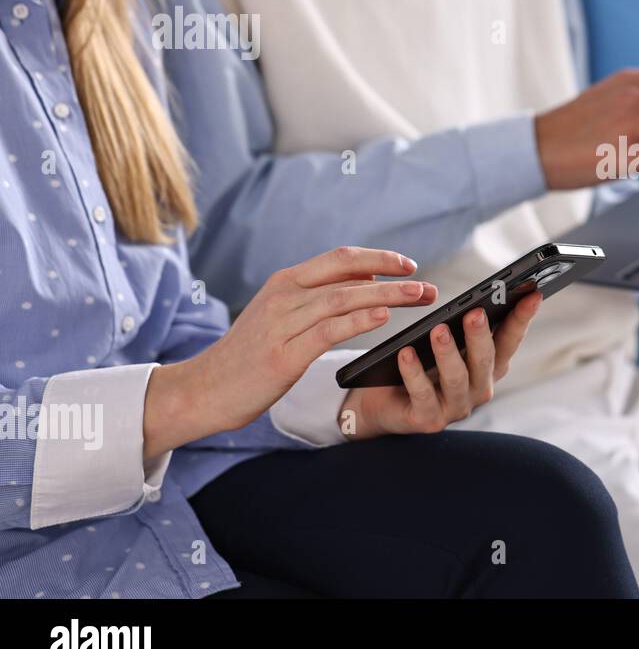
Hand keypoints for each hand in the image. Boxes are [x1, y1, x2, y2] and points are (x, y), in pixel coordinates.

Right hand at [146, 247, 436, 457]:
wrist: (202, 390)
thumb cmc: (249, 356)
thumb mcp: (281, 317)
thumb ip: (318, 298)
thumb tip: (367, 282)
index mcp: (285, 282)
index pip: (339, 258)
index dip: (378, 258)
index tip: (409, 265)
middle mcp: (283, 296)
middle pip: (347, 275)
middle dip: (392, 276)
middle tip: (426, 285)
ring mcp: (281, 325)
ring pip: (343, 299)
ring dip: (386, 295)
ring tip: (418, 296)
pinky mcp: (282, 356)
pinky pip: (327, 331)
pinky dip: (358, 320)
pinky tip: (382, 317)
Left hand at [340, 292, 541, 440]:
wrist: (386, 404)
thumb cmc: (424, 365)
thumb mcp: (449, 344)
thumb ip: (465, 327)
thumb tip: (479, 298)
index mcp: (490, 366)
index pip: (511, 340)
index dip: (522, 319)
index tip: (532, 295)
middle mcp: (479, 388)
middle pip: (485, 360)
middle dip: (481, 336)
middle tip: (475, 312)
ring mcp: (456, 407)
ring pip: (456, 379)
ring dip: (448, 353)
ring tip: (438, 329)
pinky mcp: (428, 419)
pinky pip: (422, 394)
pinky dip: (414, 373)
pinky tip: (405, 354)